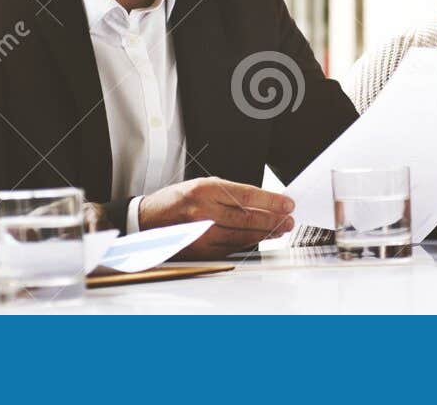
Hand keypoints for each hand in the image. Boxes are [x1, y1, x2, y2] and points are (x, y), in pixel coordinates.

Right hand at [136, 177, 294, 259]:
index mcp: (205, 190)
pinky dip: (247, 243)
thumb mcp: (202, 185)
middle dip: (273, 220)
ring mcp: (201, 234)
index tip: (287, 203)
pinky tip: (259, 239)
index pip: (247, 195)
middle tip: (288, 220)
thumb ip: (230, 193)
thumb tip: (261, 201)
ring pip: (241, 235)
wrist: (147, 220)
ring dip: (264, 233)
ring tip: (279, 229)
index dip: (271, 201)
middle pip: (247, 218)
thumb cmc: (176, 201)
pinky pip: (230, 248)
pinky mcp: (200, 250)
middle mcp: (203, 212)